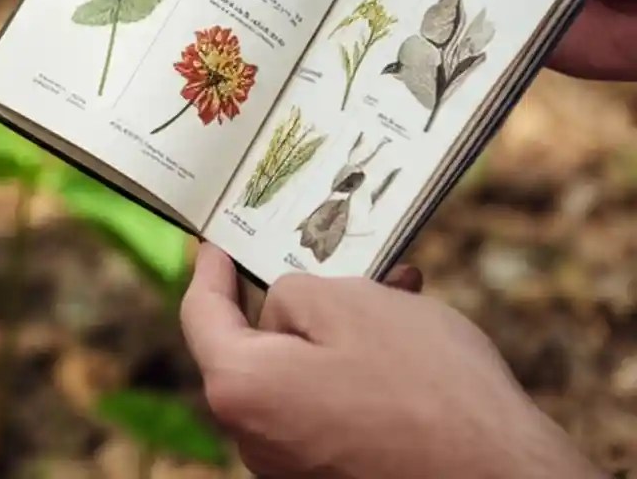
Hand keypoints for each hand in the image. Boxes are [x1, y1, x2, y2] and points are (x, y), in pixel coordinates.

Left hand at [180, 244, 601, 477]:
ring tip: (396, 293)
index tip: (215, 244)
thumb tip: (283, 308)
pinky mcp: (331, 475)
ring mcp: (291, 463)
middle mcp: (252, 435)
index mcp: (240, 387)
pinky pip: (328, 406)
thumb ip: (293, 291)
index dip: (209, 270)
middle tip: (334, 262)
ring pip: (301, 373)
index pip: (201, 314)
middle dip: (299, 300)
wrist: (500, 478)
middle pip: (257, 346)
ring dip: (339, 331)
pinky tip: (406, 338)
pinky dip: (355, 370)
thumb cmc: (426, 389)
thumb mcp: (350, 302)